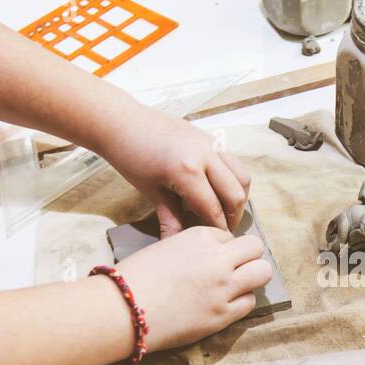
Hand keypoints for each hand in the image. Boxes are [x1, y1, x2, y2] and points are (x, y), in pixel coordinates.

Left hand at [103, 104, 251, 237]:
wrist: (121, 122)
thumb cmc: (130, 156)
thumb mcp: (151, 191)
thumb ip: (171, 218)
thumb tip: (175, 241)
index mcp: (187, 171)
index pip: (213, 208)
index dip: (218, 228)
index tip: (218, 240)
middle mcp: (206, 155)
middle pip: (236, 194)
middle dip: (233, 216)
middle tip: (225, 230)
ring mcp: (211, 143)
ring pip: (242, 176)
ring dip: (238, 197)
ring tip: (226, 211)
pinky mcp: (211, 137)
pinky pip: (233, 162)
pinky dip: (233, 179)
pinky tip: (219, 190)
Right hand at [116, 226, 271, 350]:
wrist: (122, 310)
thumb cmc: (136, 277)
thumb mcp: (166, 247)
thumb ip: (194, 248)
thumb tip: (214, 254)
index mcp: (200, 237)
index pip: (229, 235)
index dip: (222, 247)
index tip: (211, 258)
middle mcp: (217, 258)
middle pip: (255, 248)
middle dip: (247, 256)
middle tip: (235, 268)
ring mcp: (223, 287)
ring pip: (262, 273)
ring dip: (253, 277)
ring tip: (238, 285)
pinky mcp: (222, 314)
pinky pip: (250, 302)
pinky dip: (242, 301)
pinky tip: (226, 303)